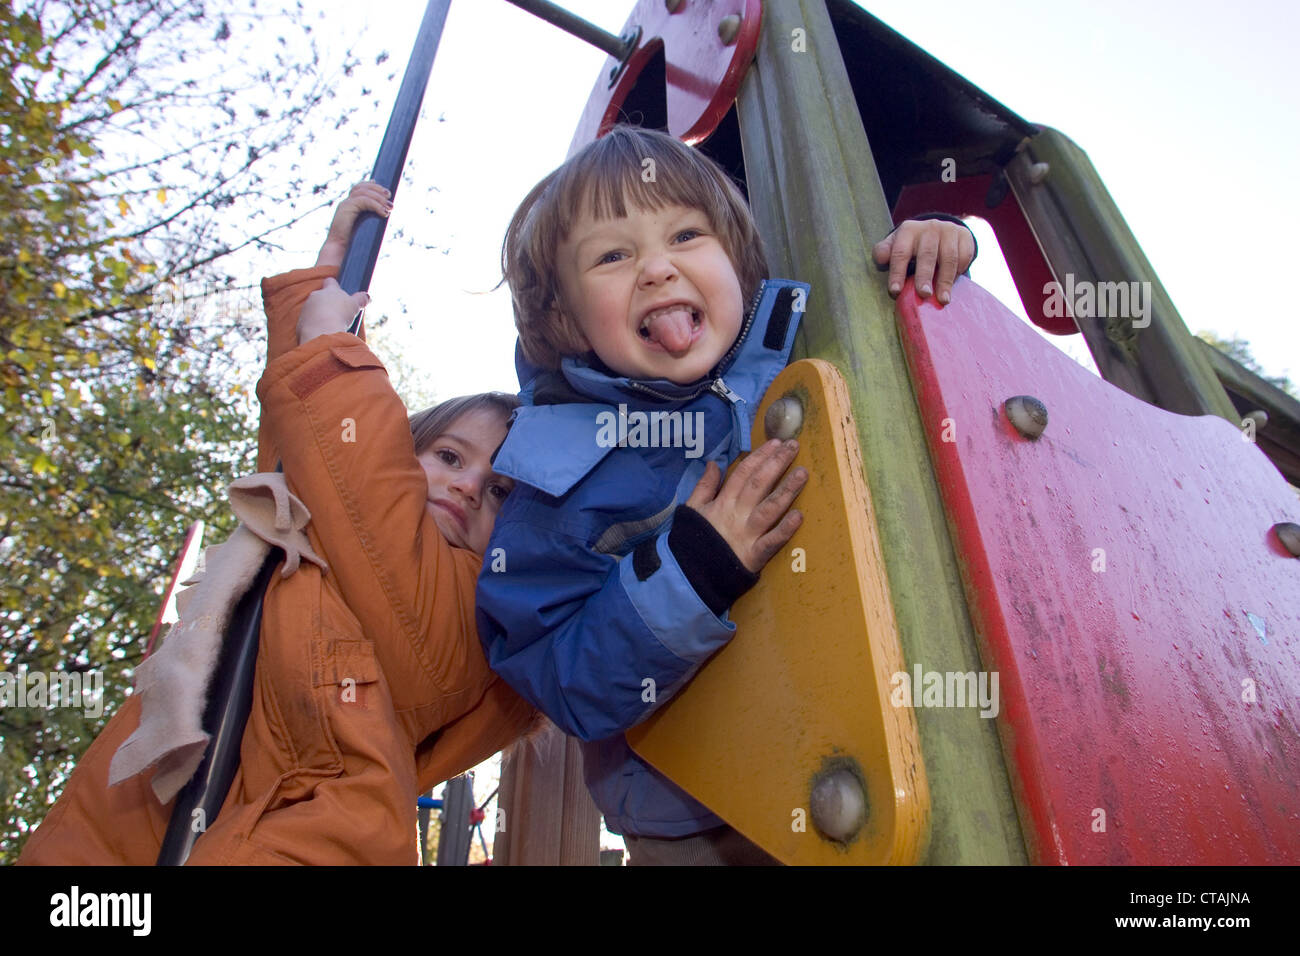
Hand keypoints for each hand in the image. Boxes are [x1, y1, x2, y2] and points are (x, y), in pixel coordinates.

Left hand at [296, 277, 369, 344]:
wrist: (322, 331)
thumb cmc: (340, 315)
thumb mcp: (354, 306)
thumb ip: (361, 299)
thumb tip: (367, 297)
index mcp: (329, 290)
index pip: (330, 281)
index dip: (334, 286)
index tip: (338, 292)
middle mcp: (315, 296)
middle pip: (320, 296)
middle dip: (327, 303)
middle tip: (337, 313)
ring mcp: (306, 308)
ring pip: (313, 309)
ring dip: (319, 316)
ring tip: (330, 326)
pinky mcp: (300, 321)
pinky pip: (307, 322)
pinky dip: (314, 327)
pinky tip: (322, 333)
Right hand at [315, 181, 391, 267]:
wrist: (339, 249)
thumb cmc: (352, 243)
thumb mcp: (364, 228)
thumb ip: (370, 219)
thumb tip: (385, 217)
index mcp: (349, 206)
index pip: (359, 188)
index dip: (371, 185)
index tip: (384, 190)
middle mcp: (346, 203)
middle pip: (362, 187)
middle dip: (377, 190)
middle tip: (389, 196)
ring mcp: (345, 204)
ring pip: (364, 192)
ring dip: (379, 198)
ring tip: (389, 207)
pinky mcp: (346, 207)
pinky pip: (364, 200)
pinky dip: (376, 205)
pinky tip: (384, 213)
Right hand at [684, 439, 807, 572]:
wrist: (691, 574)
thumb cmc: (692, 540)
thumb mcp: (692, 508)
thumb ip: (704, 485)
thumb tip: (714, 462)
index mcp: (723, 502)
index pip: (743, 473)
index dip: (760, 457)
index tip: (776, 443)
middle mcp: (737, 514)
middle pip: (759, 485)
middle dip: (777, 464)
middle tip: (794, 447)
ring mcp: (748, 534)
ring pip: (770, 508)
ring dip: (787, 490)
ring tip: (803, 473)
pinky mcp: (755, 555)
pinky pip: (772, 541)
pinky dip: (785, 529)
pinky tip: (799, 516)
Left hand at [872, 218, 974, 304]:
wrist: (939, 230)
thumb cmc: (912, 244)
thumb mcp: (896, 244)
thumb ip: (884, 252)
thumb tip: (880, 258)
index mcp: (908, 230)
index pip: (900, 252)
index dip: (897, 272)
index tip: (896, 291)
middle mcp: (929, 228)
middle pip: (927, 254)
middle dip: (924, 276)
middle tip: (923, 294)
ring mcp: (948, 230)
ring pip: (948, 257)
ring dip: (945, 280)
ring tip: (942, 299)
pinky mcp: (964, 236)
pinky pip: (964, 256)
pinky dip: (959, 271)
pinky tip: (953, 284)